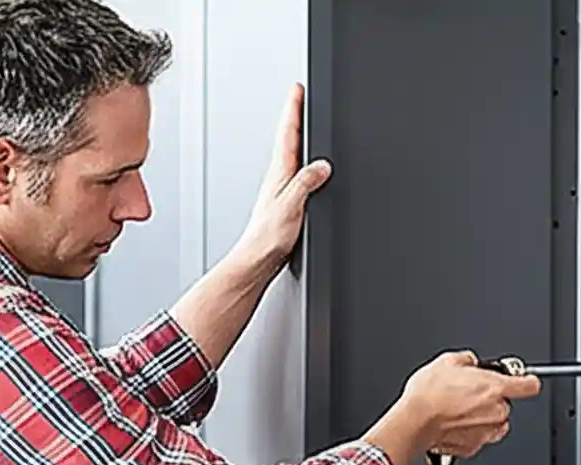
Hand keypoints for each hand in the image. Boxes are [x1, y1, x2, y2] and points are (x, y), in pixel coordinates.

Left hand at [236, 83, 332, 265]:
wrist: (257, 258)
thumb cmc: (269, 236)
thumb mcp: (292, 203)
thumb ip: (307, 181)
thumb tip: (323, 165)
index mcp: (280, 172)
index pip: (288, 133)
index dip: (293, 109)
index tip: (297, 89)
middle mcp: (278, 177)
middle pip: (289, 139)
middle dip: (295, 116)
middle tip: (299, 97)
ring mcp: (280, 188)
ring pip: (293, 155)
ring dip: (297, 137)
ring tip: (303, 122)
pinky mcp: (285, 201)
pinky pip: (297, 174)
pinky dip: (303, 162)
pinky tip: (307, 166)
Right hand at [362, 351, 541, 464]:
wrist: (413, 422)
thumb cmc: (429, 394)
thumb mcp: (448, 361)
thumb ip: (468, 360)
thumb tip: (469, 362)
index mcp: (495, 388)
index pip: (529, 385)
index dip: (527, 381)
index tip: (525, 380)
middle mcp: (496, 412)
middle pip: (505, 404)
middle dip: (491, 399)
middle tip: (469, 393)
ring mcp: (485, 432)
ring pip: (493, 423)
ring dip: (481, 417)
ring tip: (457, 409)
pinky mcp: (472, 448)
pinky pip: (477, 437)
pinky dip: (468, 432)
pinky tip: (451, 423)